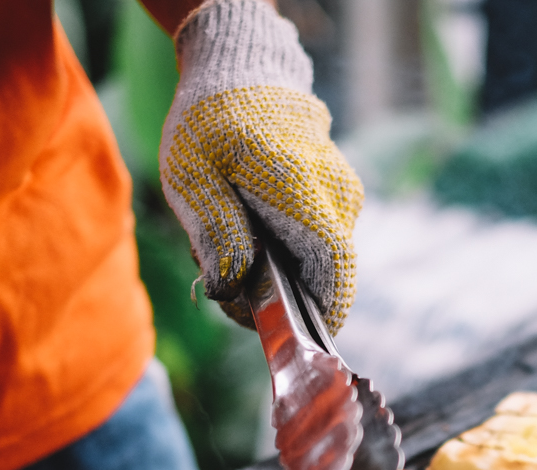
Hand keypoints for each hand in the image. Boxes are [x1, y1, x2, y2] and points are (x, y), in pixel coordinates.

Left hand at [160, 0, 363, 332]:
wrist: (243, 73)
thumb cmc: (211, 121)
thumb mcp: (192, 177)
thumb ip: (216, 234)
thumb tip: (233, 289)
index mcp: (303, 189)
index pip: (332, 268)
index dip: (316, 312)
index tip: (281, 330)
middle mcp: (338, 197)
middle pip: (323, 277)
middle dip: (276, 295)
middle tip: (223, 281)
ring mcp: (345, 198)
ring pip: (319, 265)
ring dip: (276, 273)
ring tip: (230, 243)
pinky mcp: (340, 202)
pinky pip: (317, 246)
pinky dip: (284, 254)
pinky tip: (250, 230)